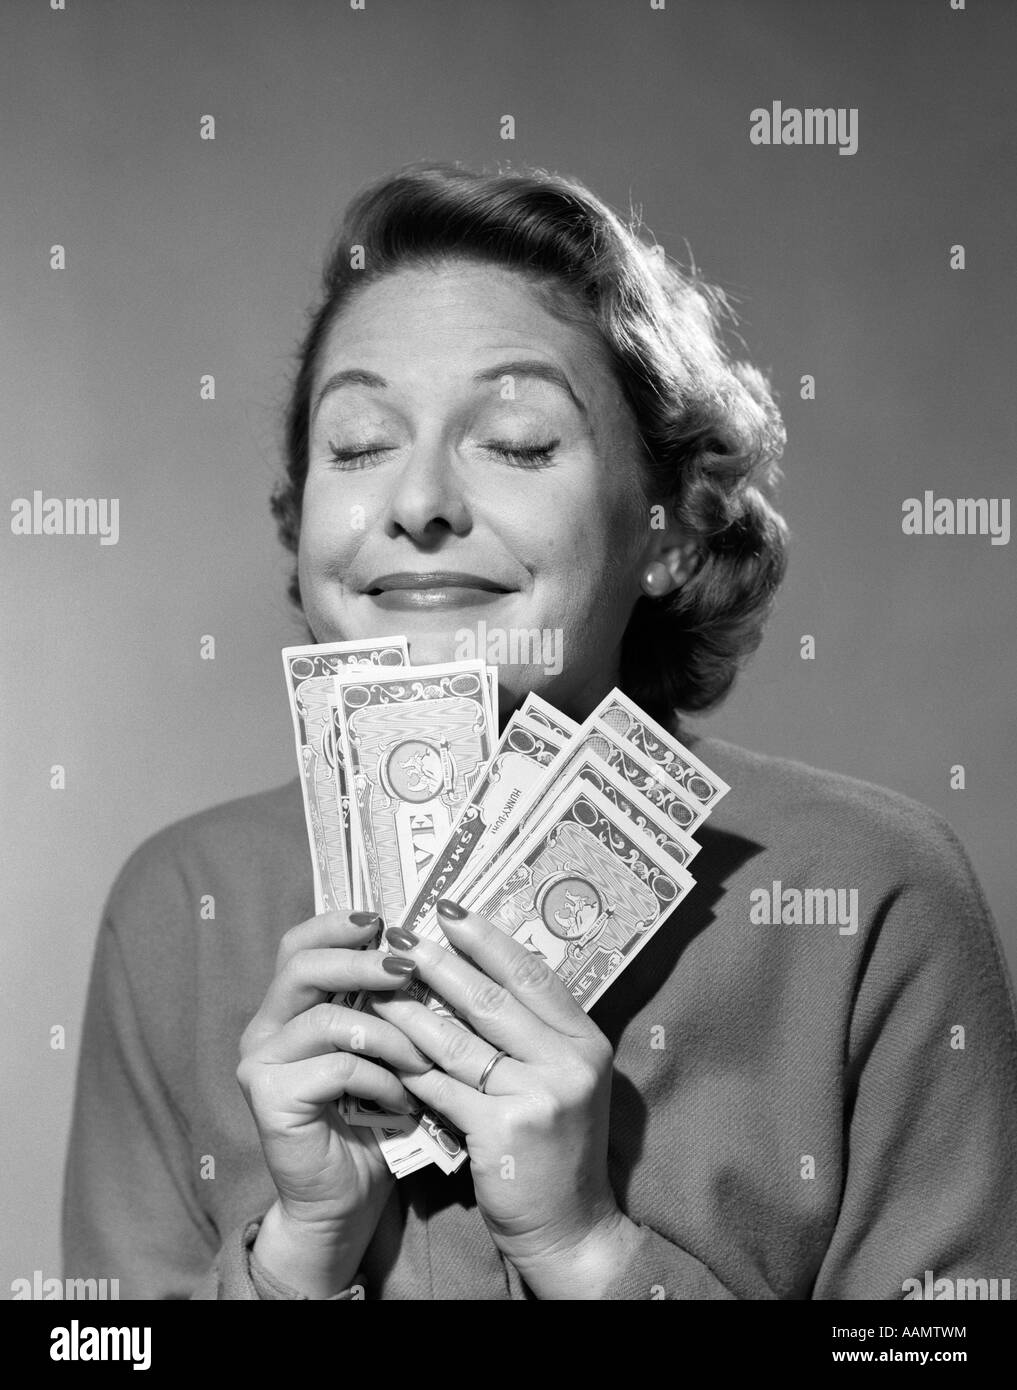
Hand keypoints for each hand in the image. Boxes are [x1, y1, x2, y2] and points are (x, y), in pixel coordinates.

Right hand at [236, 909, 431, 1294]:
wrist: (344, 1201)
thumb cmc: (373, 1119)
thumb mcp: (383, 1049)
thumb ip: (384, 1003)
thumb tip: (426, 948)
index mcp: (288, 1007)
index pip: (300, 944)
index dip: (337, 924)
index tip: (384, 919)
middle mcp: (264, 1028)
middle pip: (304, 967)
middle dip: (363, 962)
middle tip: (410, 970)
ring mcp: (260, 1063)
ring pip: (327, 1018)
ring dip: (389, 1033)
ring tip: (424, 1059)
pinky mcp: (268, 1099)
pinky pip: (335, 1067)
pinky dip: (381, 1077)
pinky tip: (405, 1097)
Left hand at [370, 903, 641, 1297]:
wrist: (570, 1228)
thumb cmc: (559, 1149)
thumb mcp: (564, 1080)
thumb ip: (535, 1032)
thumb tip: (479, 971)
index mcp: (586, 1041)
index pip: (533, 974)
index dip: (488, 939)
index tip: (449, 911)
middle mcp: (568, 1063)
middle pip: (493, 998)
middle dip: (441, 964)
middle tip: (402, 937)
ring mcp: (538, 1096)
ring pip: (459, 1040)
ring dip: (412, 1011)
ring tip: (378, 988)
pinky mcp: (502, 1131)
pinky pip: (442, 1087)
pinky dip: (411, 1068)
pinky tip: (384, 1049)